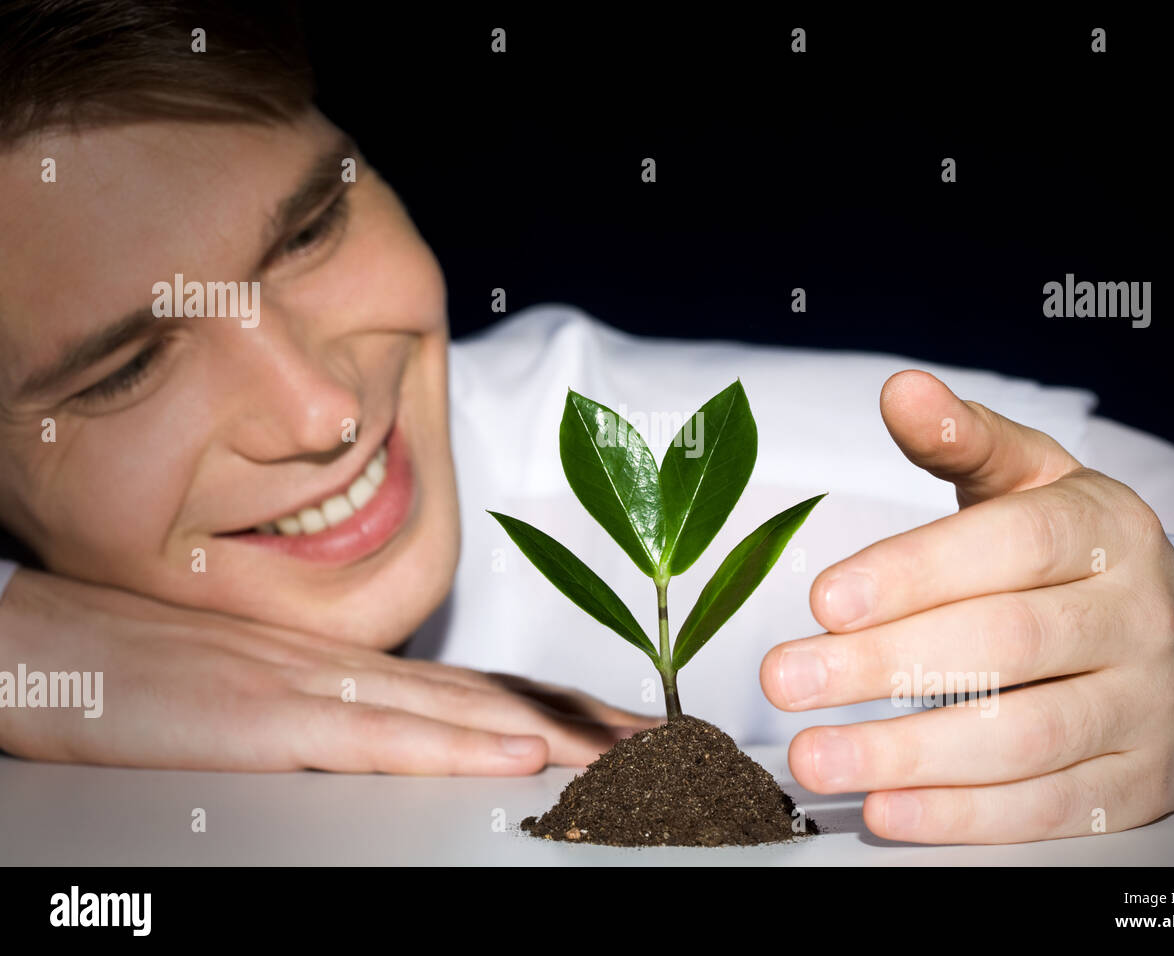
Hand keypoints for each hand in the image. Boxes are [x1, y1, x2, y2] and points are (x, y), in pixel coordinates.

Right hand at [0, 569, 657, 773]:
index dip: (569, 709)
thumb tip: (406, 744)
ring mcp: (316, 690)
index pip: (487, 689)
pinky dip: (458, 743)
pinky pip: (381, 734)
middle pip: (501, 696)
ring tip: (643, 754)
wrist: (47, 644)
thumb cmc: (146, 675)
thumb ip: (336, 722)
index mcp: (354, 671)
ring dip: (561, 732)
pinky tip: (518, 752)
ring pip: (465, 710)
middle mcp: (354, 671)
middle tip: (681, 745)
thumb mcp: (260, 701)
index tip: (637, 730)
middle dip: (596, 725)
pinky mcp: (269, 721)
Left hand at [760, 370, 1173, 842]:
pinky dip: (959, 816)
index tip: (825, 599)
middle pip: (1004, 642)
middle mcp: (1137, 616)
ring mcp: (1144, 707)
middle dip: (884, 666)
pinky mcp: (1134, 787)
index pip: (1009, 546)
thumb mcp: (1030, 482)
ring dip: (907, 755)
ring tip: (814, 756)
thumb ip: (962, 442)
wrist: (1169, 637)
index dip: (914, 573)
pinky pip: (1042, 808)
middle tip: (785, 679)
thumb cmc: (1074, 554)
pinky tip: (883, 810)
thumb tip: (902, 391)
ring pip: (1021, 738)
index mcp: (1106, 529)